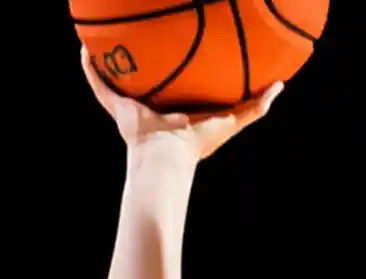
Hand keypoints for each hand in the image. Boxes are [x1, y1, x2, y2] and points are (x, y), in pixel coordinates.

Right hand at [80, 46, 283, 162]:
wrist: (168, 155)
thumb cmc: (199, 143)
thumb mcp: (232, 119)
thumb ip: (256, 105)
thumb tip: (280, 85)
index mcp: (177, 108)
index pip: (177, 84)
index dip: (178, 68)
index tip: (180, 48)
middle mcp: (152, 107)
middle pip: (146, 79)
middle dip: (144, 61)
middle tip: (144, 36)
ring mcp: (131, 107)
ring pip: (117, 80)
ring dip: (111, 61)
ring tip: (107, 37)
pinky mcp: (116, 107)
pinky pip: (99, 85)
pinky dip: (90, 69)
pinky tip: (85, 49)